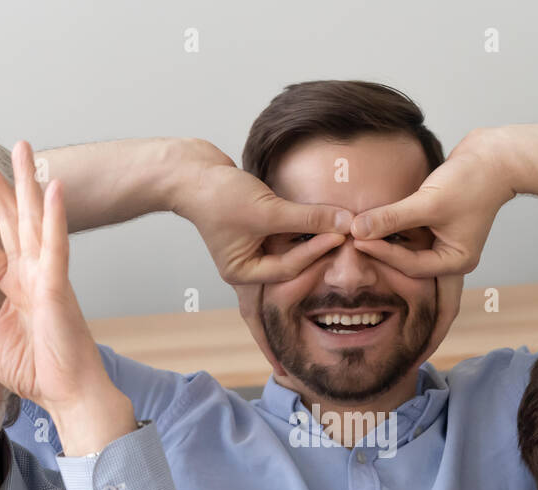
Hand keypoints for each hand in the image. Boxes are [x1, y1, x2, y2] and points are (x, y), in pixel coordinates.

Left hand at [0, 142, 132, 453]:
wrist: (69, 394)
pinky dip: (56, 217)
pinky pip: (56, 246)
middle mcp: (33, 274)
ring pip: (35, 220)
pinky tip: (55, 188)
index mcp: (16, 285)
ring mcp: (49, 277)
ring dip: (28, 183)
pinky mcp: (59, 288)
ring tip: (26, 150)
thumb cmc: (37, 371)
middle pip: (13, 219)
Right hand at [172, 157, 354, 285]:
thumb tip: (344, 222)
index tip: (342, 235)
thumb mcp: (267, 209)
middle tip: (347, 241)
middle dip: (317, 251)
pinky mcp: (256, 224)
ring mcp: (252, 244)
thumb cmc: (218, 195)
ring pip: (291, 245)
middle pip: (292, 263)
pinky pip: (285, 229)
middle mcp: (248, 263)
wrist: (190, 169)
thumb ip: (307, 217)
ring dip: (313, 236)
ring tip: (340, 228)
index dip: (317, 251)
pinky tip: (323, 217)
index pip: (290, 267)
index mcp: (244, 272)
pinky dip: (301, 223)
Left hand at [348, 129, 513, 277]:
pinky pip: (411, 232)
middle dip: (381, 252)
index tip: (356, 240)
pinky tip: (373, 220)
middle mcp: (450, 256)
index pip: (411, 265)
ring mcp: (445, 240)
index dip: (382, 253)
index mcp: (455, 261)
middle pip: (408, 262)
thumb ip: (392, 218)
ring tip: (358, 231)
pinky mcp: (438, 223)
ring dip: (385, 239)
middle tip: (352, 240)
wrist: (497, 155)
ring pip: (407, 247)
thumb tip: (357, 229)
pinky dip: (394, 227)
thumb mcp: (429, 202)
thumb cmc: (472, 180)